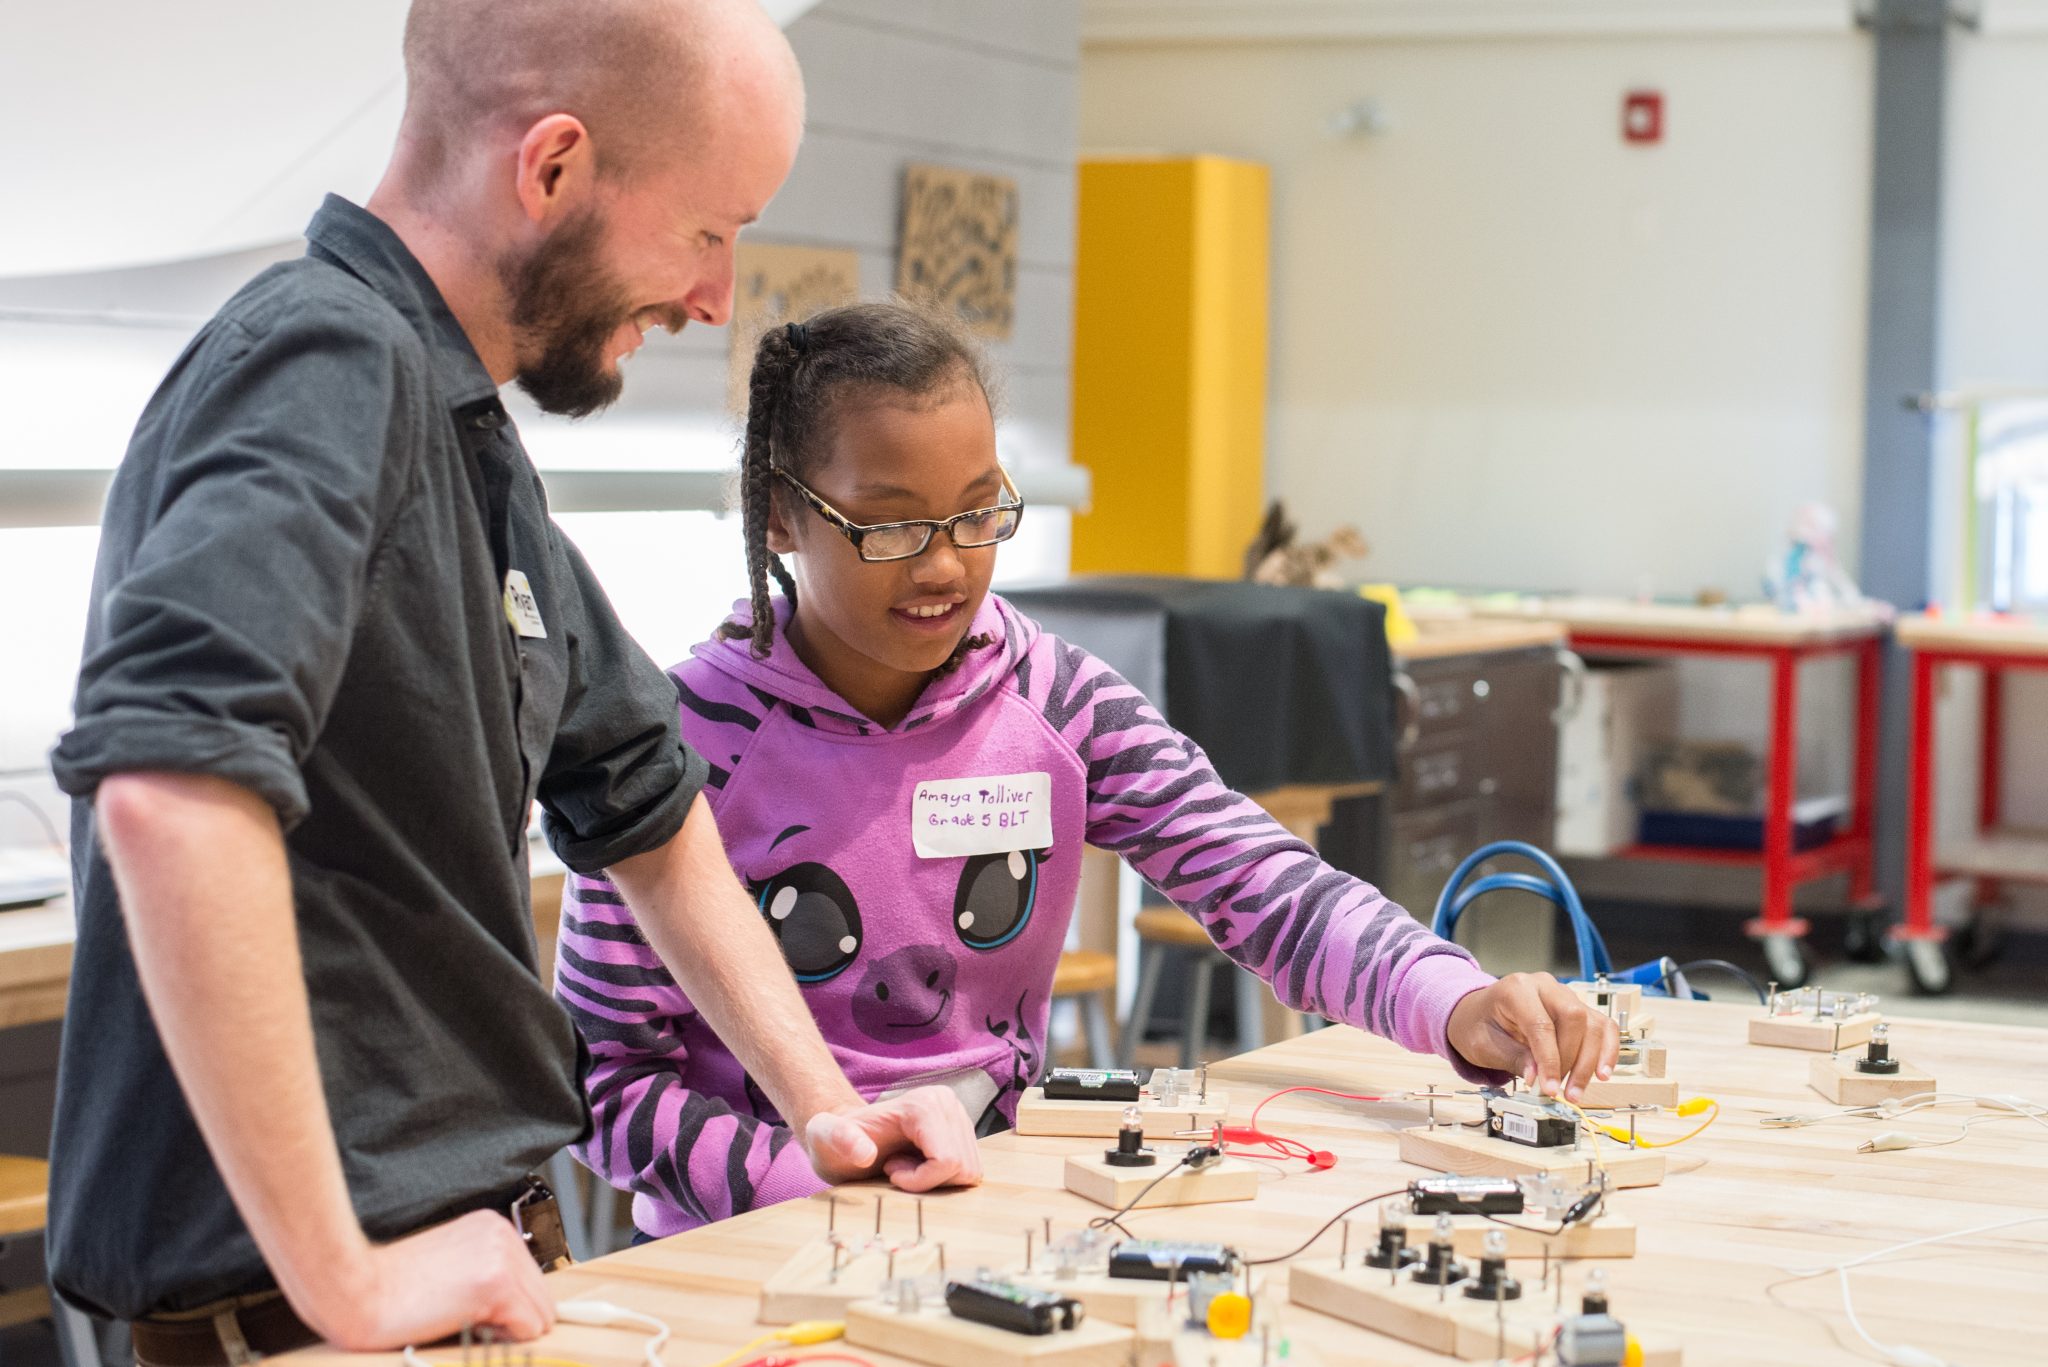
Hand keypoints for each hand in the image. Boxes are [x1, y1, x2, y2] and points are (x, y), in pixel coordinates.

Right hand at [296, 1211, 554, 1351]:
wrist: (354, 1289)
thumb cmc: (389, 1286)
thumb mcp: (448, 1265)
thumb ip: (484, 1274)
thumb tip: (516, 1308)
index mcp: (492, 1228)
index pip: (532, 1280)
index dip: (509, 1309)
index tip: (478, 1316)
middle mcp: (502, 1236)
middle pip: (543, 1298)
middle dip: (513, 1322)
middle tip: (469, 1325)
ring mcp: (502, 1259)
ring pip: (541, 1316)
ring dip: (507, 1332)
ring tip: (463, 1325)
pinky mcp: (496, 1286)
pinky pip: (529, 1328)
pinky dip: (504, 1341)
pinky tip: (467, 1329)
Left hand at [802, 1085, 983, 1192]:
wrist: (845, 1134)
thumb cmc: (834, 1139)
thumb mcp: (824, 1138)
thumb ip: (839, 1139)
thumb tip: (866, 1154)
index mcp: (924, 1104)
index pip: (947, 1160)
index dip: (921, 1181)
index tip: (890, 1172)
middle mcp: (947, 1103)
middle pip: (962, 1167)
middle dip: (930, 1180)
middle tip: (896, 1169)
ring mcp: (958, 1115)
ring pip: (968, 1171)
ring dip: (936, 1180)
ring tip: (904, 1165)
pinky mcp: (962, 1131)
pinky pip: (968, 1169)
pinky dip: (943, 1177)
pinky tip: (916, 1165)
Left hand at [1445, 972, 1619, 1102]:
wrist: (1476, 1013)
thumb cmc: (1477, 1024)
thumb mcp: (1483, 1045)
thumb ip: (1513, 1058)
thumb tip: (1540, 1077)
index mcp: (1516, 989)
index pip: (1541, 1024)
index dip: (1549, 1059)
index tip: (1549, 1088)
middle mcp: (1544, 986)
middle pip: (1574, 1018)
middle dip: (1572, 1060)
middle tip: (1561, 1091)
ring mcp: (1564, 995)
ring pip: (1592, 1023)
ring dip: (1590, 1061)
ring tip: (1576, 1090)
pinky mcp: (1577, 1008)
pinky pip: (1602, 1026)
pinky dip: (1607, 1050)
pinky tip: (1602, 1073)